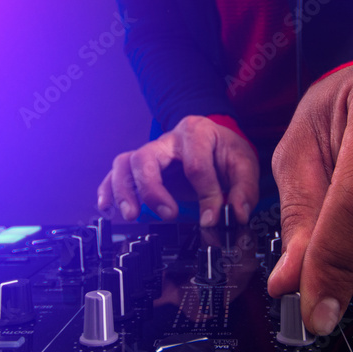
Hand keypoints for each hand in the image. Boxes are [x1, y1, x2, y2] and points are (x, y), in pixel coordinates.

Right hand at [97, 116, 258, 224]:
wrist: (216, 143)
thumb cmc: (226, 152)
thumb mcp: (244, 164)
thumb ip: (244, 189)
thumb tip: (236, 215)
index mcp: (196, 132)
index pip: (196, 165)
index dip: (205, 195)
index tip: (212, 219)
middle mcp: (167, 139)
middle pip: (146, 157)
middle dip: (152, 189)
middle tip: (167, 214)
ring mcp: (150, 151)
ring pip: (124, 163)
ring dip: (124, 190)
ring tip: (132, 215)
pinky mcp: (139, 166)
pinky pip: (115, 173)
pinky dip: (108, 190)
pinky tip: (107, 208)